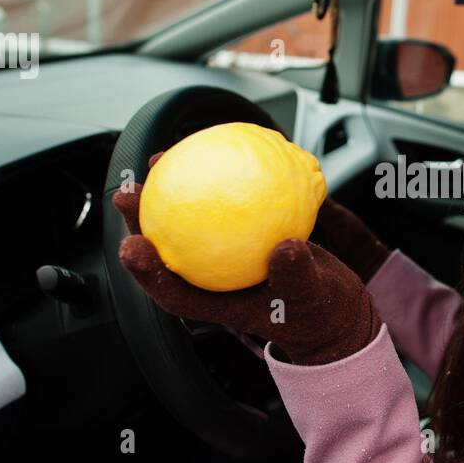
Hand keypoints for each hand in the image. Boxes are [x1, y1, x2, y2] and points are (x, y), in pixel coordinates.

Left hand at [112, 152, 382, 365]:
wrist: (336, 303)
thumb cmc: (318, 312)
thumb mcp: (311, 299)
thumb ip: (297, 277)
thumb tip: (285, 249)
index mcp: (218, 302)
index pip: (173, 292)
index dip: (146, 272)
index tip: (131, 247)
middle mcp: (215, 276)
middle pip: (170, 249)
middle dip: (141, 222)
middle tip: (127, 193)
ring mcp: (226, 253)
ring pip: (189, 221)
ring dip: (170, 192)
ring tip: (158, 159)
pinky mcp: (242, 233)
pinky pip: (226, 203)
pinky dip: (220, 178)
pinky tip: (216, 151)